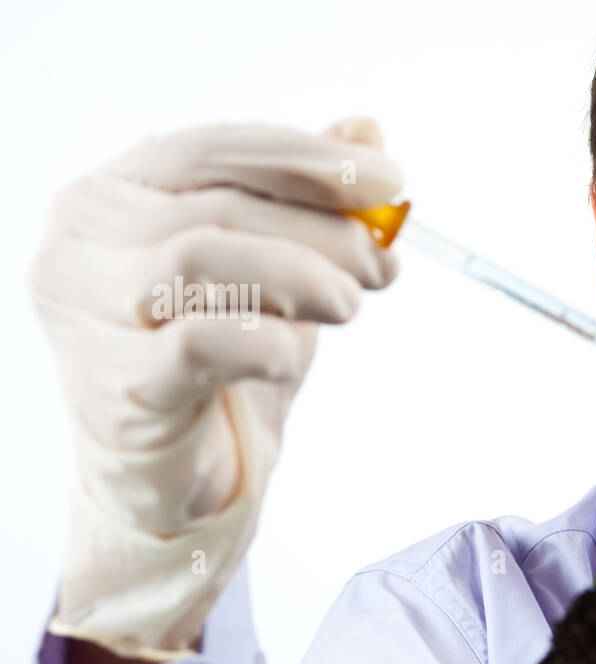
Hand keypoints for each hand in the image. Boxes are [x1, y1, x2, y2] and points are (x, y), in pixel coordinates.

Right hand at [31, 117, 402, 662]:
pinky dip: (271, 340)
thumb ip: (310, 198)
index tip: (388, 180)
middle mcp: (78, 242)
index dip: (306, 160)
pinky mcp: (116, 386)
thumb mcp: (275, 268)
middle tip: (380, 262)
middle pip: (214, 205)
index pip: (210, 149)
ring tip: (349, 304)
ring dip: (301, 276)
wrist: (180, 473)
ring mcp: (84, 314)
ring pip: (201, 257)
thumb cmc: (221, 359)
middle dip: (319, 229)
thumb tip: (368, 130)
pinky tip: (296, 353)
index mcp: (112, 193)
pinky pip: (202, 340)